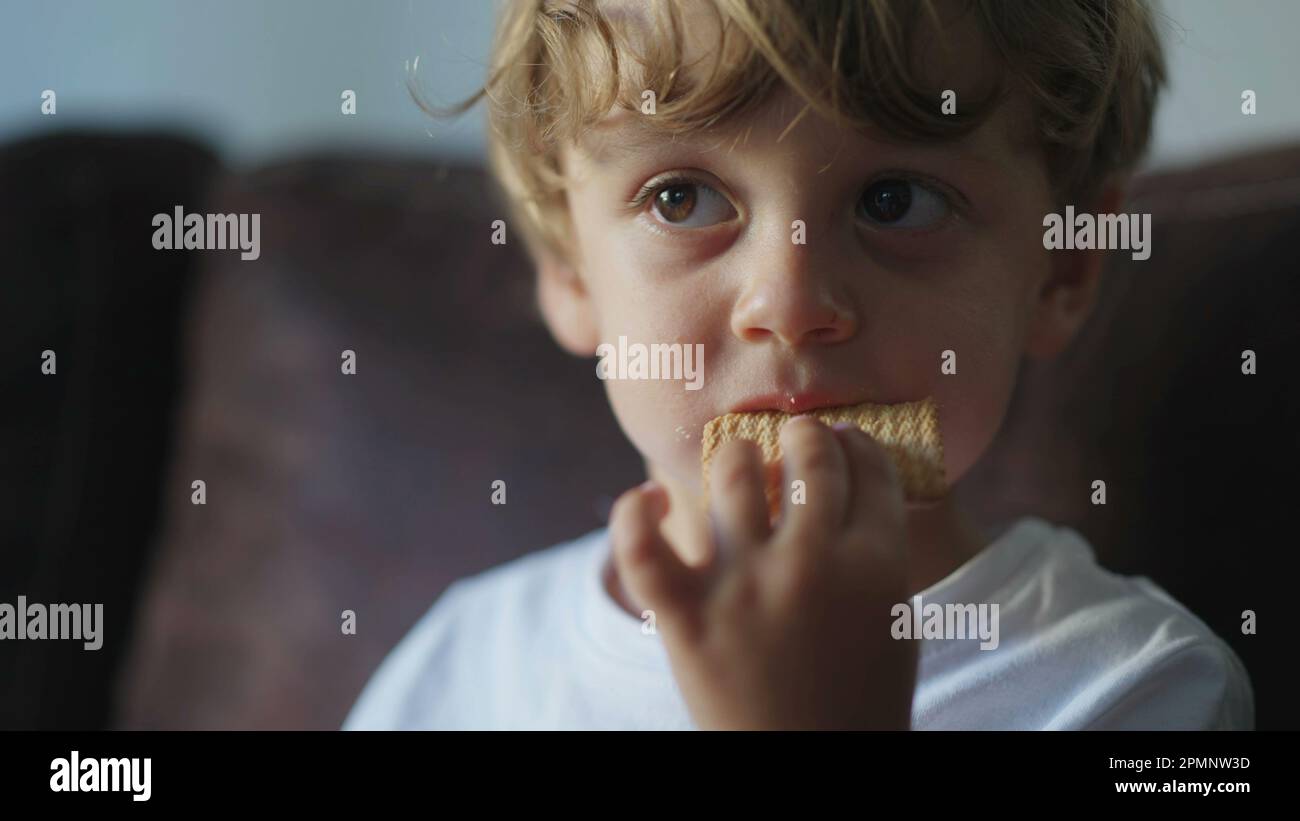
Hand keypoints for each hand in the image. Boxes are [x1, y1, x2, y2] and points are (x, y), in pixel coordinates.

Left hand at [609, 415, 916, 729]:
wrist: (813, 765)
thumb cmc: (859, 694)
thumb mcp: (894, 617)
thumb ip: (876, 547)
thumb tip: (847, 476)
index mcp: (875, 565)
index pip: (869, 467)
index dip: (857, 443)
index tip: (845, 442)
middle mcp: (811, 565)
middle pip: (809, 456)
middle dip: (806, 436)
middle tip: (797, 441)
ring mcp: (743, 588)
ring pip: (733, 473)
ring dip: (739, 456)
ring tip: (739, 462)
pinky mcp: (685, 618)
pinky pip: (642, 547)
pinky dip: (634, 514)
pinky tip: (648, 499)